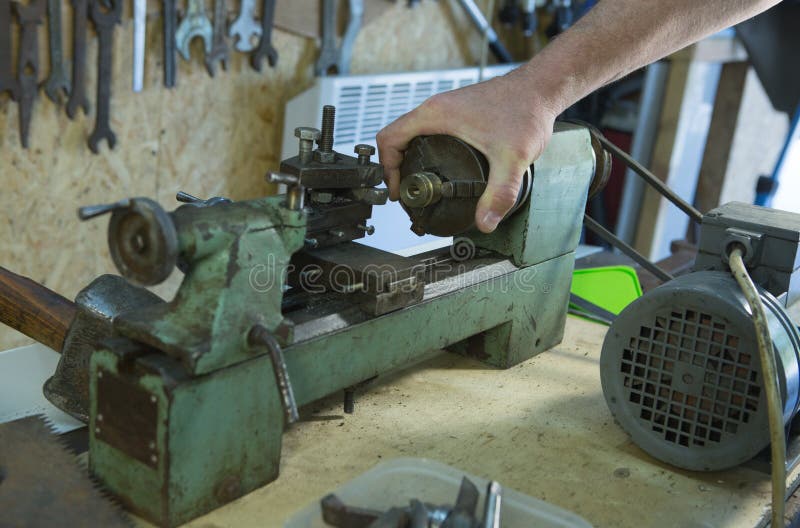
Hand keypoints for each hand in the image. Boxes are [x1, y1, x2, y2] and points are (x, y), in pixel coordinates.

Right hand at [376, 68, 559, 232]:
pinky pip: (428, 132)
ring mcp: (446, 109)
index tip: (397, 190)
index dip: (386, 168)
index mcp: (436, 115)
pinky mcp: (458, 113)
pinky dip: (424, 151)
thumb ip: (499, 193)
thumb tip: (485, 222)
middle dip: (395, 168)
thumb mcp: (512, 158)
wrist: (541, 88)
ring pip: (412, 134)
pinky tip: (440, 168)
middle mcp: (437, 109)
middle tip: (406, 194)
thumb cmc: (525, 109)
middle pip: (397, 138)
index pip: (390, 138)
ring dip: (409, 158)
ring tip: (419, 184)